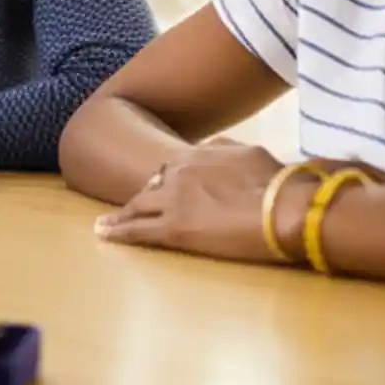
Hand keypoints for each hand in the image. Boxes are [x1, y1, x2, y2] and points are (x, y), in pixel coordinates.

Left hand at [94, 144, 297, 261]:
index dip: (167, 180)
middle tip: (139, 209)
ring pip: (138, 206)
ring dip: (122, 215)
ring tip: (105, 223)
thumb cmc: (277, 183)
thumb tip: (215, 150)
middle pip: (152, 186)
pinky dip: (118, 232)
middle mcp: (178, 173)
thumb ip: (227, 151)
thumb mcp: (251, 154)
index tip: (164, 188)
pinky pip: (138, 230)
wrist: (281, 208)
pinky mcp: (174, 229)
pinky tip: (103, 234)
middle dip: (145, 198)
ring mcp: (173, 201)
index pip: (172, 167)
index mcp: (198, 154)